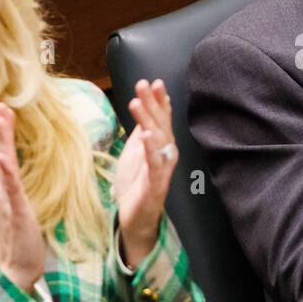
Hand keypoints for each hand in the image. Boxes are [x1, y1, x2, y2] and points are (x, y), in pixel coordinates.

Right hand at [0, 103, 46, 292]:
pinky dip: (6, 173)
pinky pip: (11, 190)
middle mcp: (2, 192)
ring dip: (2, 141)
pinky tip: (2, 158)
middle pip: (2, 153)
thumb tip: (16, 177)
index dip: (4, 133)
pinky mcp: (15, 212)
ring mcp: (7, 201)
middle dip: (1, 128)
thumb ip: (17, 192)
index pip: (5, 155)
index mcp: (6, 190)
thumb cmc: (20, 241)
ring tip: (1, 118)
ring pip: (4, 166)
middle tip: (0, 104)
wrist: (16, 270)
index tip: (5, 109)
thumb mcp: (21, 210)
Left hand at [114, 79, 178, 262]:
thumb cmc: (136, 186)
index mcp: (161, 146)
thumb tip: (143, 108)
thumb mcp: (136, 152)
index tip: (154, 81)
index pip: (162, 118)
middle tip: (143, 83)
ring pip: (158, 139)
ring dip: (148, 120)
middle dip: (153, 103)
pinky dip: (151, 147)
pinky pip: (155, 162)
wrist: (136, 219)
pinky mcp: (156, 183)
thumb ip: (142, 132)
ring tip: (137, 102)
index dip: (159, 100)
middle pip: (161, 124)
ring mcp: (163, 168)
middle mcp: (166, 154)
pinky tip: (145, 134)